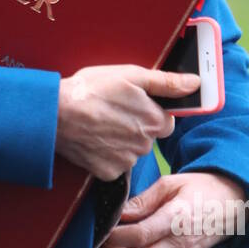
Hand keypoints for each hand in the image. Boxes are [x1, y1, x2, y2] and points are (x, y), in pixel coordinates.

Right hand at [55, 65, 200, 180]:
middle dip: (134, 125)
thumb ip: (167, 82)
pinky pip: (113, 164)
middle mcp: (144, 145)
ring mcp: (125, 161)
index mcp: (155, 121)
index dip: (149, 110)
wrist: (54, 114)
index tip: (131, 103)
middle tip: (112, 111)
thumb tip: (195, 83)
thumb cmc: (90, 90)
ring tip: (99, 123)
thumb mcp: (131, 75)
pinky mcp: (107, 172)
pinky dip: (105, 154)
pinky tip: (93, 139)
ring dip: (119, 140)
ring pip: (130, 151)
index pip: (165, 120)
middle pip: (148, 136)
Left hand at [100, 171, 247, 247]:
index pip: (139, 235)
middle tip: (100, 240)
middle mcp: (180, 242)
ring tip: (109, 245)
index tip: (101, 228)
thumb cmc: (200, 188)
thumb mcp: (170, 183)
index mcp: (178, 217)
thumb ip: (142, 200)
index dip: (114, 235)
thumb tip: (118, 214)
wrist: (233, 204)